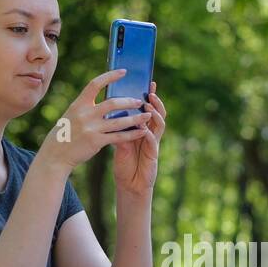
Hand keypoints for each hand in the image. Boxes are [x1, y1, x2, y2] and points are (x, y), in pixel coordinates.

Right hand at [39, 68, 150, 171]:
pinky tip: (142, 132)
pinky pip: (118, 137)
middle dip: (129, 102)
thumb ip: (87, 107)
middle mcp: (85, 114)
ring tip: (147, 116)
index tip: (124, 71)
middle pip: (112, 103)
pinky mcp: (96, 142)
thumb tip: (106, 100)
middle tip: (141, 101)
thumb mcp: (72, 115)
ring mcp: (91, 128)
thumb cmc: (66, 133)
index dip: (110, 76)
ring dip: (136, 118)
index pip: (96, 84)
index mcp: (78, 104)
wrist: (56, 154)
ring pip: (119, 122)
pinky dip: (132, 134)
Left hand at [113, 81, 165, 200]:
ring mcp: (153, 143)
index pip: (147, 109)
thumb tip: (108, 111)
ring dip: (155, 114)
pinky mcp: (153, 154)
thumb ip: (117, 128)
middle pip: (157, 113)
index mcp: (141, 129)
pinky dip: (148, 134)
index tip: (148, 82)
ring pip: (159, 124)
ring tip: (149, 105)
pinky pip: (152, 141)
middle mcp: (150, 133)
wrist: (129, 183)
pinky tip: (144, 129)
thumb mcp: (118, 142)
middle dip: (156, 101)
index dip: (149, 96)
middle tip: (151, 91)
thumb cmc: (124, 163)